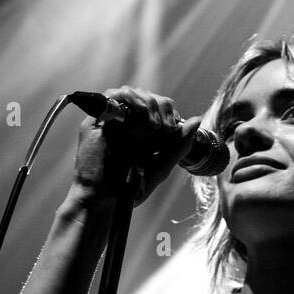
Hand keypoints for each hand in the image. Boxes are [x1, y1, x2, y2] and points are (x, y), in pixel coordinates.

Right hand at [72, 85, 204, 207]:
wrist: (105, 201)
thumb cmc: (130, 190)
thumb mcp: (161, 167)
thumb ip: (178, 145)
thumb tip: (196, 121)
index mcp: (141, 133)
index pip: (157, 108)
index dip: (168, 111)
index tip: (174, 127)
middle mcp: (126, 124)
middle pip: (146, 97)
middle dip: (161, 106)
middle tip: (167, 127)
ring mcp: (111, 121)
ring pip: (131, 93)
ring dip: (148, 103)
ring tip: (155, 124)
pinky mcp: (96, 121)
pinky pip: (112, 96)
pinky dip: (130, 98)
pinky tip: (141, 112)